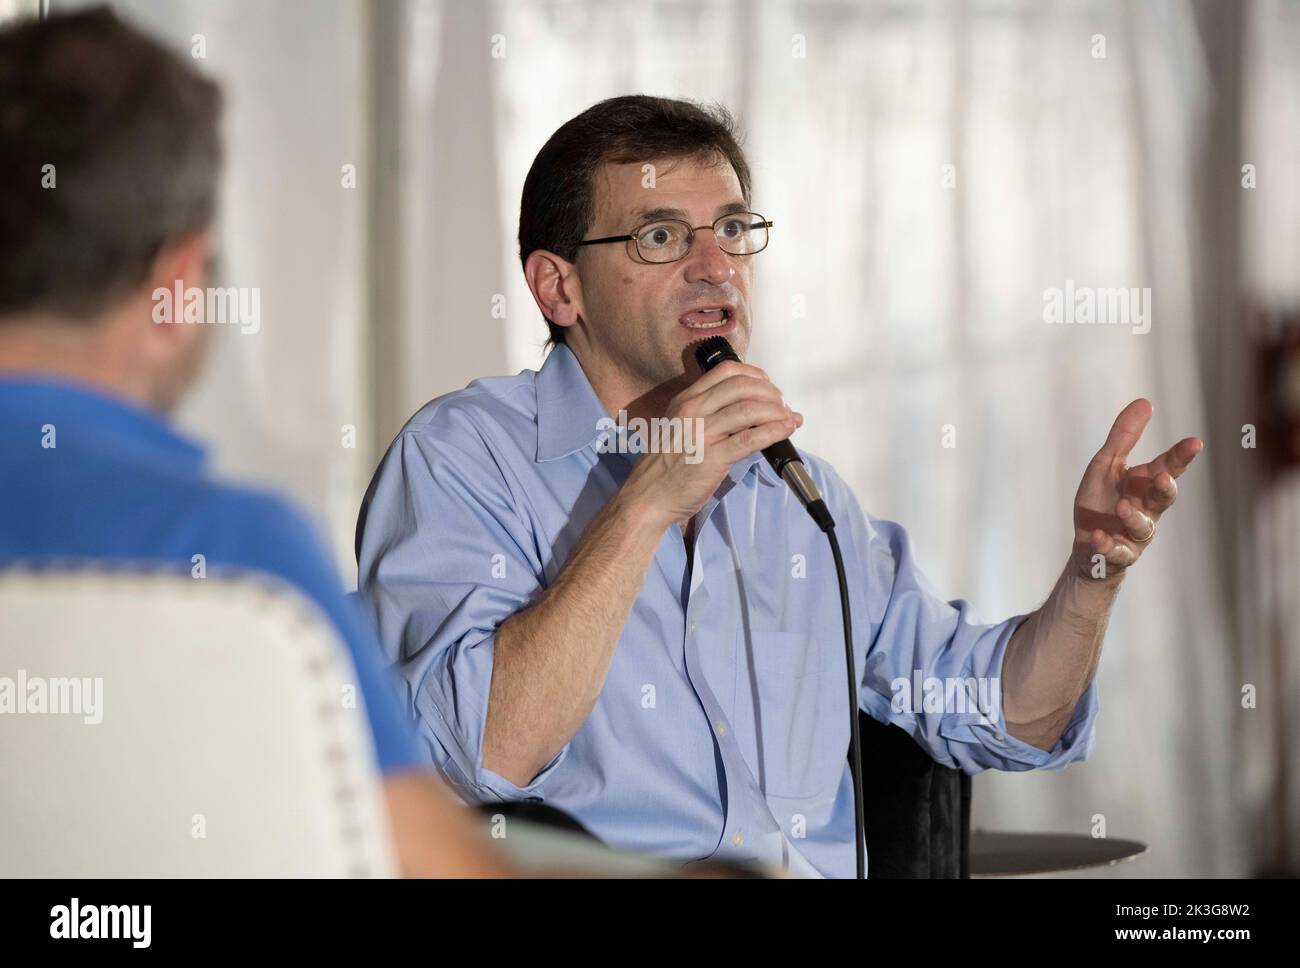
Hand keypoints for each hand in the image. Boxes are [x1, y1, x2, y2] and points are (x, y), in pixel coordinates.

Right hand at [618, 360, 801, 528]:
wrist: (647, 497)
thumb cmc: (664, 466)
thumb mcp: (679, 428)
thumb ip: (707, 415)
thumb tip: (747, 411)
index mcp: (685, 400)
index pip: (726, 371)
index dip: (754, 374)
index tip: (768, 386)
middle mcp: (692, 411)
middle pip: (742, 386)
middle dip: (770, 393)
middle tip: (782, 406)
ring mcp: (702, 434)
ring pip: (749, 409)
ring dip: (777, 412)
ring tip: (789, 419)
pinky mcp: (712, 458)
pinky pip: (750, 439)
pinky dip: (774, 431)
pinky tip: (786, 430)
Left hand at [1070, 398, 1201, 580]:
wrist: (1086, 545)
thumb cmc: (1100, 501)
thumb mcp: (1106, 465)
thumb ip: (1124, 437)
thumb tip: (1145, 401)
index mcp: (1145, 484)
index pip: (1169, 468)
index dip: (1181, 456)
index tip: (1195, 442)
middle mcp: (1147, 509)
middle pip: (1165, 498)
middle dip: (1167, 488)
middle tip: (1163, 477)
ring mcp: (1135, 534)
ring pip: (1143, 527)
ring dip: (1133, 517)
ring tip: (1120, 507)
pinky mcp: (1118, 554)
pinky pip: (1116, 552)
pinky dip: (1107, 545)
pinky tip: (1097, 537)